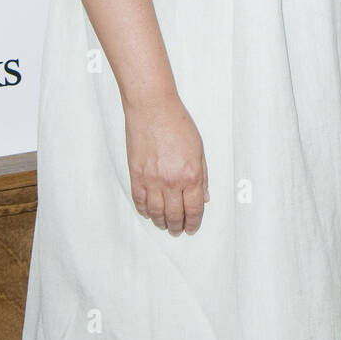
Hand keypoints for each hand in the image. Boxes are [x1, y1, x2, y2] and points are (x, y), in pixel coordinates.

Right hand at [124, 94, 209, 234]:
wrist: (152, 108)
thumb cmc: (177, 123)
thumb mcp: (199, 149)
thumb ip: (203, 176)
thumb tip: (204, 198)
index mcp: (191, 175)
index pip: (193, 209)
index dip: (193, 223)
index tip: (192, 228)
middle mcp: (171, 181)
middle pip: (174, 215)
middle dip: (177, 226)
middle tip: (178, 231)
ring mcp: (151, 180)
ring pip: (155, 212)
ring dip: (161, 222)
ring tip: (165, 225)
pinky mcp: (136, 175)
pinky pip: (139, 201)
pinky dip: (144, 211)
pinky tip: (148, 213)